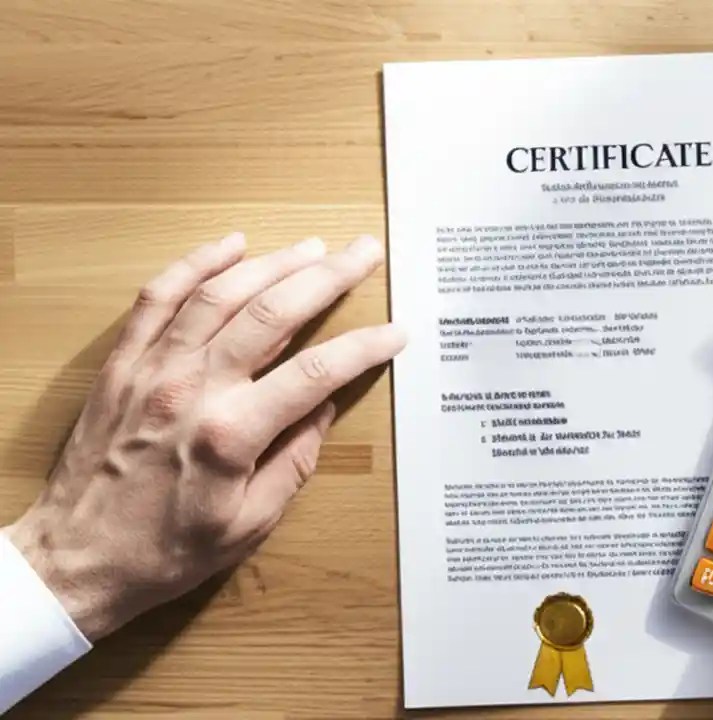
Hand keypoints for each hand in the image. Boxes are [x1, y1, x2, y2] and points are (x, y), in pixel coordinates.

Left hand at [1, 233, 404, 641]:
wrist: (74, 560)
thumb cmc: (165, 553)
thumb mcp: (249, 524)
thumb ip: (295, 460)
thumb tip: (324, 407)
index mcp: (232, 434)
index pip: (316, 372)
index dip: (364, 347)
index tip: (395, 332)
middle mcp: (192, 389)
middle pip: (273, 313)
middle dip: (327, 276)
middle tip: (363, 252)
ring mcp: (152, 369)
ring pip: (220, 294)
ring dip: (272, 262)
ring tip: (313, 246)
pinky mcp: (122, 364)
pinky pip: (158, 297)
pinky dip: (195, 264)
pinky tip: (230, 245)